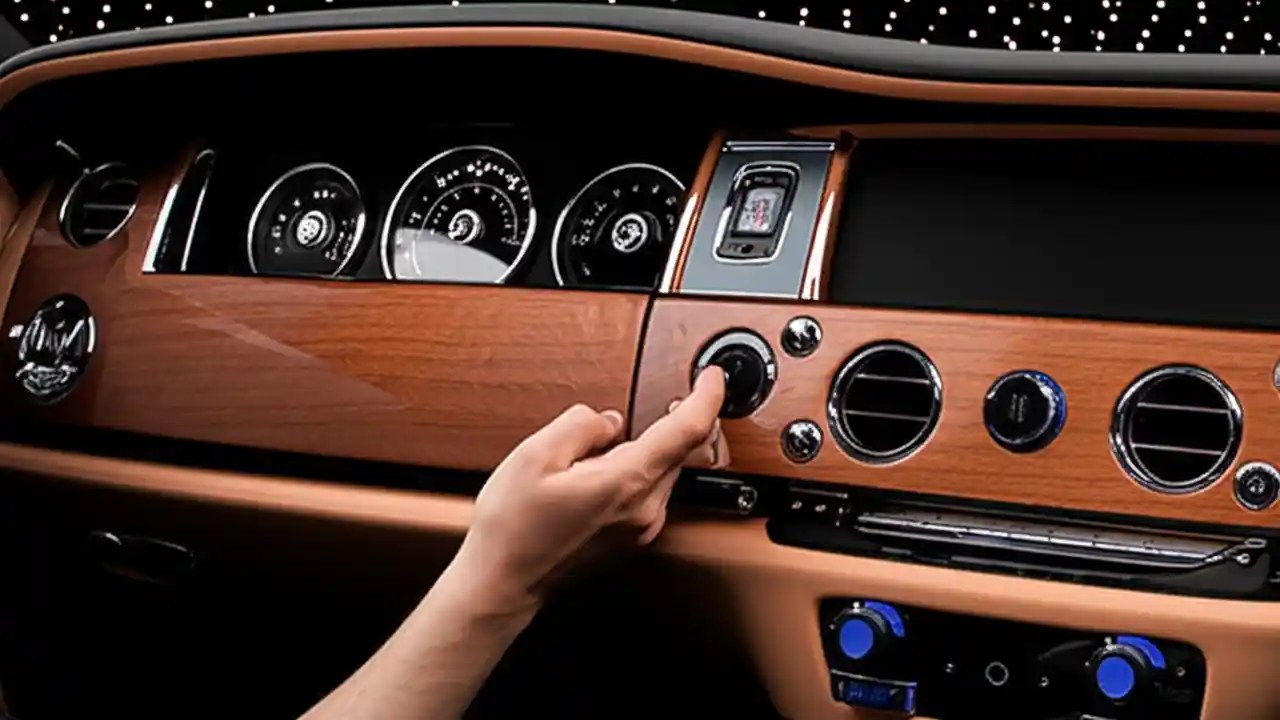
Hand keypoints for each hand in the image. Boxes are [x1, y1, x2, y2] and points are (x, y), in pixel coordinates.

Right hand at [449, 369, 728, 613]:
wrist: (501, 584)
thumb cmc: (511, 529)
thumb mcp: (535, 455)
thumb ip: (581, 425)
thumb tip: (610, 420)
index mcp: (626, 483)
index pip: (689, 430)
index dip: (707, 397)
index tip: (711, 378)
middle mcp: (644, 510)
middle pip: (682, 452)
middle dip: (677, 420)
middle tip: (665, 397)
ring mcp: (641, 530)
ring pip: (665, 472)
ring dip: (652, 448)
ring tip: (606, 445)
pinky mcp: (632, 541)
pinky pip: (650, 494)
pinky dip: (639, 472)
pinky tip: (602, 473)